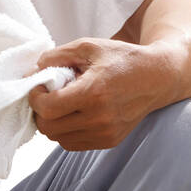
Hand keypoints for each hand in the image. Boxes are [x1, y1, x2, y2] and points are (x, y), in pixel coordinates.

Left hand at [27, 38, 175, 150]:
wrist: (157, 77)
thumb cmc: (122, 59)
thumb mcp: (88, 46)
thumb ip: (56, 56)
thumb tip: (33, 71)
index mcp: (94, 92)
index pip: (48, 108)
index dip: (35, 98)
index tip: (38, 87)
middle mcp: (100, 118)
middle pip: (48, 128)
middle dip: (39, 112)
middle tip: (45, 96)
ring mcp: (105, 133)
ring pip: (58, 139)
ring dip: (52, 123)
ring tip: (61, 104)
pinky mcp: (109, 141)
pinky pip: (72, 144)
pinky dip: (65, 131)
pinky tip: (72, 114)